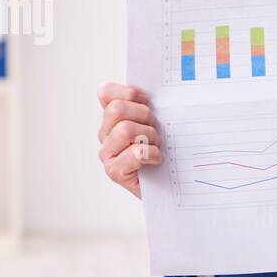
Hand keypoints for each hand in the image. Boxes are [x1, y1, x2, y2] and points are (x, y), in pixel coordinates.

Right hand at [97, 82, 161, 199]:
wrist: (171, 187)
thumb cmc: (167, 151)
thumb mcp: (161, 122)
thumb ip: (152, 105)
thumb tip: (160, 90)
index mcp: (112, 118)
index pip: (105, 92)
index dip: (129, 92)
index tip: (148, 101)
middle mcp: (105, 134)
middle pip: (117, 109)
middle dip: (144, 115)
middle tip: (157, 128)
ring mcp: (107, 153)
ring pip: (125, 129)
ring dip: (149, 136)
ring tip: (157, 146)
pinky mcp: (114, 171)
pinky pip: (134, 152)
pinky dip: (151, 154)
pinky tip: (157, 160)